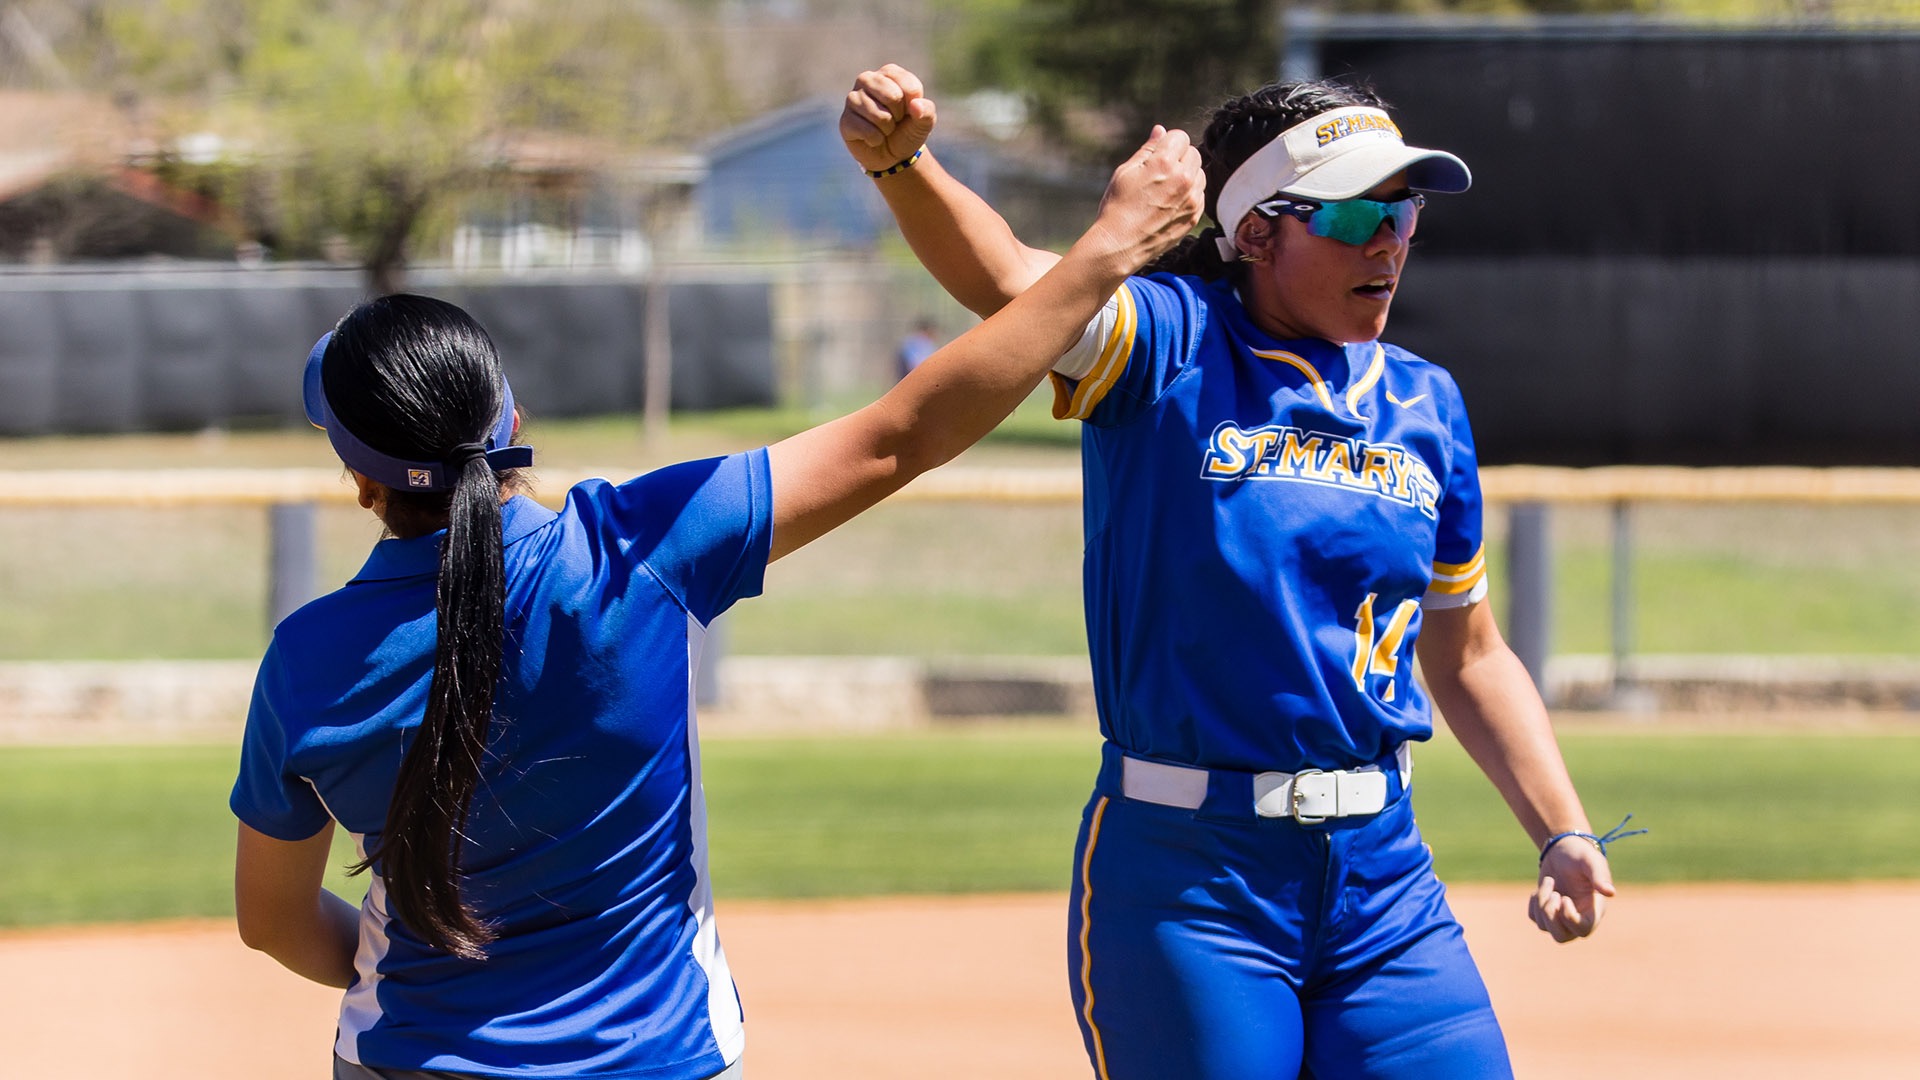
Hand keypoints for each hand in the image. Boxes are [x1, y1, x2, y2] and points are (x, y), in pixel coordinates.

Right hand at [842, 64, 935, 173]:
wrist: (892, 156)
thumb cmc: (907, 130)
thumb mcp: (924, 122)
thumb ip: (927, 111)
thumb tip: (915, 106)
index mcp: (889, 73)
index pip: (909, 86)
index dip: (914, 106)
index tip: (908, 112)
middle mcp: (867, 79)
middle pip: (892, 96)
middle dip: (899, 115)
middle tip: (894, 120)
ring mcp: (853, 99)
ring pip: (879, 115)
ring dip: (887, 129)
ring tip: (884, 129)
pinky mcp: (845, 120)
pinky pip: (867, 131)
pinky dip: (876, 139)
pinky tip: (872, 138)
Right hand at [1076, 126, 1205, 276]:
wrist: (1120, 245)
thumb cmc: (1117, 207)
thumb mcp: (1126, 172)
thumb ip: (1148, 149)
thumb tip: (1161, 130)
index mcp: (1164, 163)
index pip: (1180, 137)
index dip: (1167, 144)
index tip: (1157, 156)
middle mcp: (1183, 178)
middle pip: (1193, 153)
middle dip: (1179, 158)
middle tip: (1159, 173)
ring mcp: (1192, 199)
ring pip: (1199, 174)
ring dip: (1187, 176)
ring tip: (1164, 190)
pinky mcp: (1194, 216)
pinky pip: (1199, 194)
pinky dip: (1189, 195)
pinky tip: (1169, 204)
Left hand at [1529, 838, 1616, 942]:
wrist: (1562, 849)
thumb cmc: (1580, 854)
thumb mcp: (1590, 861)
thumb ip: (1599, 876)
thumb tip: (1611, 892)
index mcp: (1594, 909)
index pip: (1583, 930)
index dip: (1569, 918)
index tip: (1564, 897)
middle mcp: (1579, 917)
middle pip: (1562, 937)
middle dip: (1550, 915)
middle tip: (1553, 893)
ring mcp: (1562, 916)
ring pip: (1545, 927)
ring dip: (1541, 903)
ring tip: (1549, 881)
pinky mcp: (1547, 911)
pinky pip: (1535, 918)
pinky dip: (1534, 904)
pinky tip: (1542, 888)